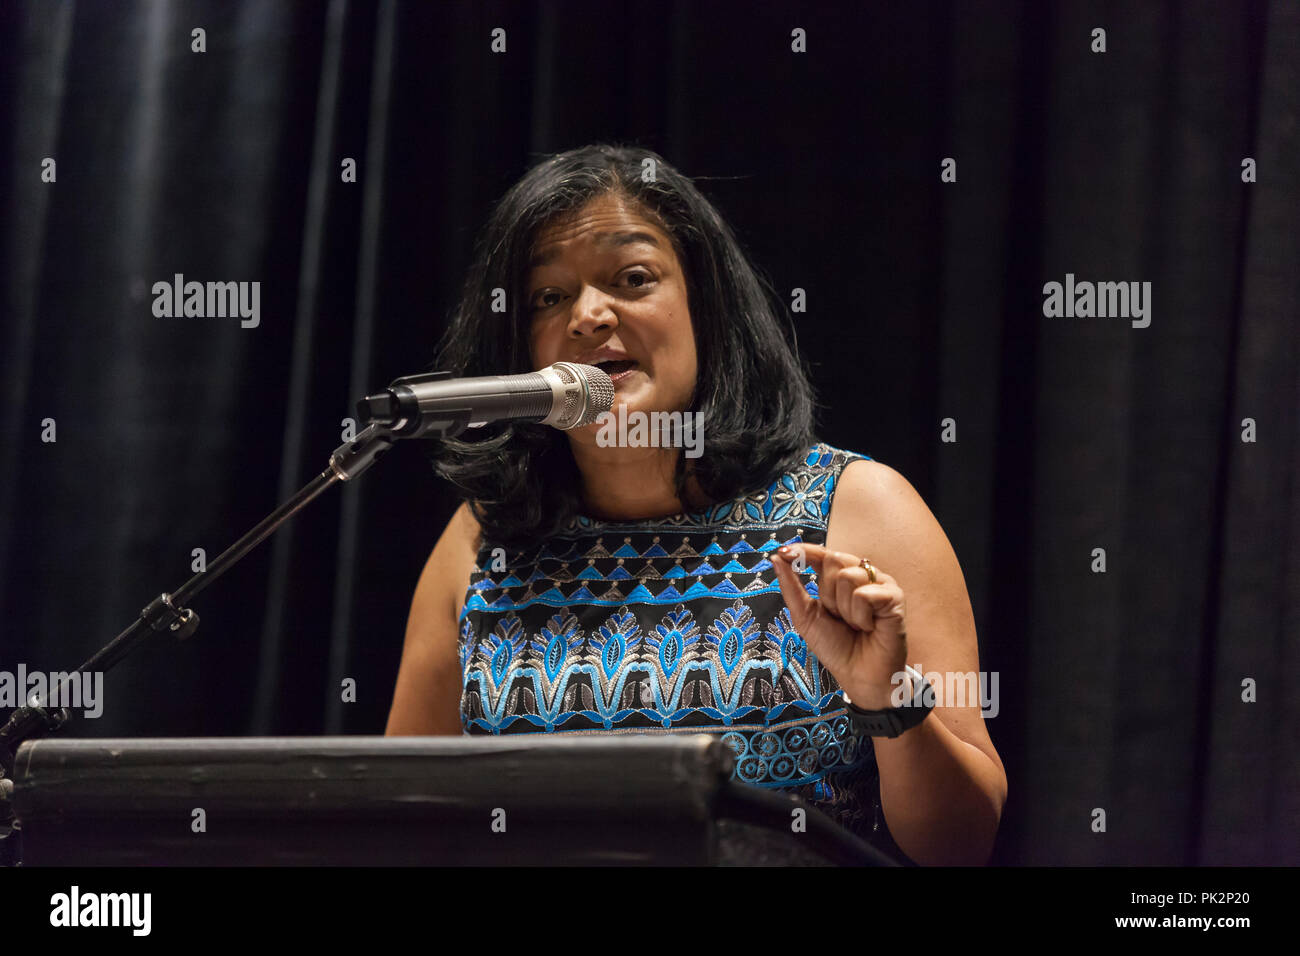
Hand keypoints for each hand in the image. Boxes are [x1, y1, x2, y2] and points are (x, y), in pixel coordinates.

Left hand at [771, 542, 909, 709]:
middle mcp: (862, 576)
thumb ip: (791, 586)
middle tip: (838, 617)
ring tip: (855, 625)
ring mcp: (881, 584)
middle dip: (827, 593)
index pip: (822, 553)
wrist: (857, 675)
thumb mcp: (805, 616)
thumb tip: (776, 558)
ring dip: (843, 609)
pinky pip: (865, 594)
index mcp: (841, 577)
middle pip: (833, 560)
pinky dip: (860, 616)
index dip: (803, 551)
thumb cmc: (835, 647)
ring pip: (847, 577)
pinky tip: (869, 627)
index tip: (783, 551)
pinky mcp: (895, 597)